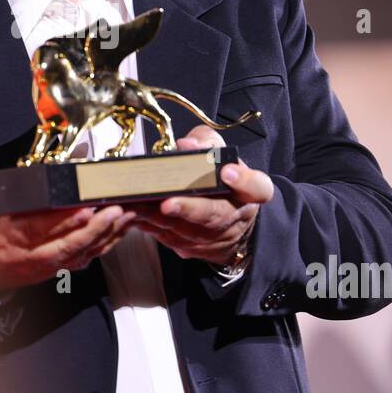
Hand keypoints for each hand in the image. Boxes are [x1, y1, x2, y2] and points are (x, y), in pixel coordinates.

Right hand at [0, 146, 137, 297]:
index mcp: (11, 236)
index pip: (40, 228)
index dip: (64, 221)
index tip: (84, 208)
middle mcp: (33, 253)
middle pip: (68, 243)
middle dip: (96, 228)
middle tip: (117, 210)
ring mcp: (47, 262)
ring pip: (81, 251)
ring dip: (106, 235)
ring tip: (127, 216)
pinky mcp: (57, 266)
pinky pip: (84, 257)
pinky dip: (104, 244)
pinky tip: (121, 230)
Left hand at [128, 126, 273, 266]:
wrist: (227, 223)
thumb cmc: (220, 178)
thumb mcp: (220, 154)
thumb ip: (206, 143)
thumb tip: (187, 144)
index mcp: (249, 191)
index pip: (257, 187)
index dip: (244, 181)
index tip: (227, 172)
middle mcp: (236, 216)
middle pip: (215, 215)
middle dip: (189, 209)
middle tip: (167, 203)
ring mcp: (214, 238)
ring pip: (186, 230)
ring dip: (159, 219)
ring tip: (137, 204)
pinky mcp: (193, 249)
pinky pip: (170, 239)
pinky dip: (150, 227)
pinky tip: (133, 214)